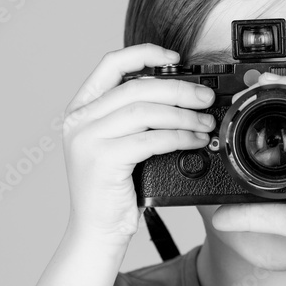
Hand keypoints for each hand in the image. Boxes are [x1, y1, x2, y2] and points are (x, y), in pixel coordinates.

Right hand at [62, 44, 216, 244]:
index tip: (175, 58)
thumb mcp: (117, 143)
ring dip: (183, 115)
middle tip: (205, 98)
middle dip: (178, 90)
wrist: (96, 231)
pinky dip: (179, 137)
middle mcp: (79, 120)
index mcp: (81, 108)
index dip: (145, 54)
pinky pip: (150, 139)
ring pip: (145, 112)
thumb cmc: (113, 189)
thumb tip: (179, 93)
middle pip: (136, 88)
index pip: (111, 64)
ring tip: (205, 122)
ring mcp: (88, 139)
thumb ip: (134, 116)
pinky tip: (195, 140)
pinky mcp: (103, 160)